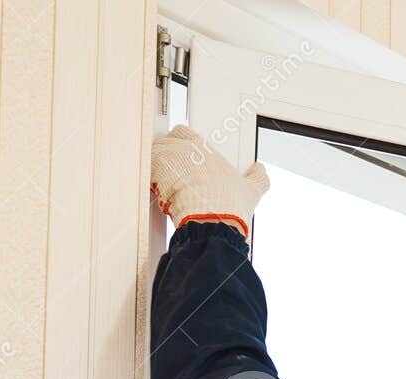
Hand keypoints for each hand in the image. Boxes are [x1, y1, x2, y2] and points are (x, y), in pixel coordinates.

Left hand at [150, 125, 269, 239]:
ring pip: (152, 154)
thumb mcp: (252, 190)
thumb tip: (260, 171)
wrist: (211, 220)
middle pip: (165, 141)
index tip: (184, 155)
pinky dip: (149, 179)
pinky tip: (157, 190)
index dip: (181, 142)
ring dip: (156, 166)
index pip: (183, 132)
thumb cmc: (228, 205)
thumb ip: (258, 177)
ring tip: (162, 181)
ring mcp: (167, 162)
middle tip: (171, 168)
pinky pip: (145, 171)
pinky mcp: (154, 176)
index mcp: (204, 148)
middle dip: (166, 152)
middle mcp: (183, 150)